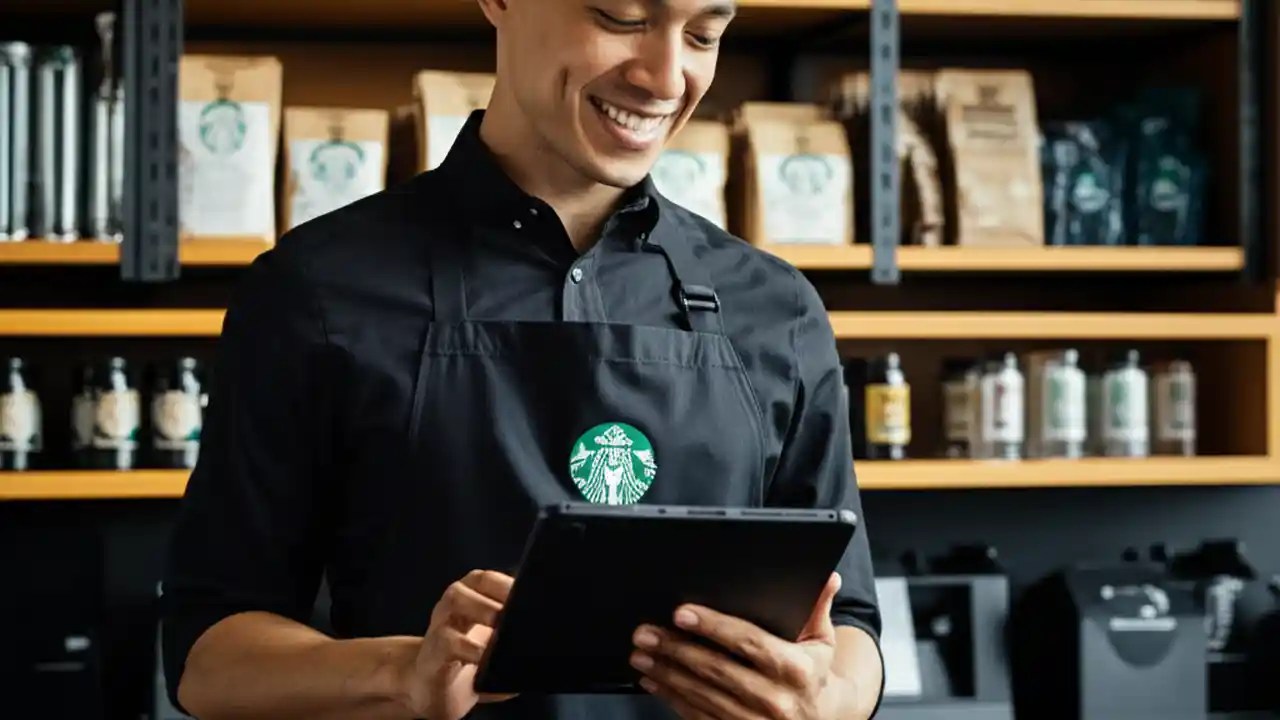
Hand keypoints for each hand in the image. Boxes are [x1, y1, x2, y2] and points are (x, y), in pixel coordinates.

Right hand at [397, 570, 518, 719]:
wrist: (430, 689)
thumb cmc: (468, 659)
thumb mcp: (494, 643)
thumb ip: (515, 635)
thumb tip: (547, 640)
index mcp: (471, 595)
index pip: (489, 578)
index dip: (509, 584)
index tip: (532, 596)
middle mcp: (453, 602)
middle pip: (472, 584)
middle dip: (498, 596)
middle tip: (519, 614)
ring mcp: (440, 624)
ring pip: (455, 602)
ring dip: (482, 611)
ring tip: (502, 628)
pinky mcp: (433, 651)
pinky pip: (449, 643)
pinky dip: (471, 650)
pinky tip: (487, 658)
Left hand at [630, 572, 856, 719]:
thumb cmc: (813, 674)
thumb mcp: (822, 641)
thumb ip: (817, 607)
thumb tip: (827, 577)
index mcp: (797, 670)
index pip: (748, 642)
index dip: (713, 626)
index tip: (682, 614)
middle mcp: (776, 700)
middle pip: (717, 669)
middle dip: (676, 648)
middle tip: (646, 632)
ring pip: (702, 695)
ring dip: (666, 673)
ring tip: (642, 653)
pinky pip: (698, 716)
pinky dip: (672, 698)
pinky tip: (654, 681)